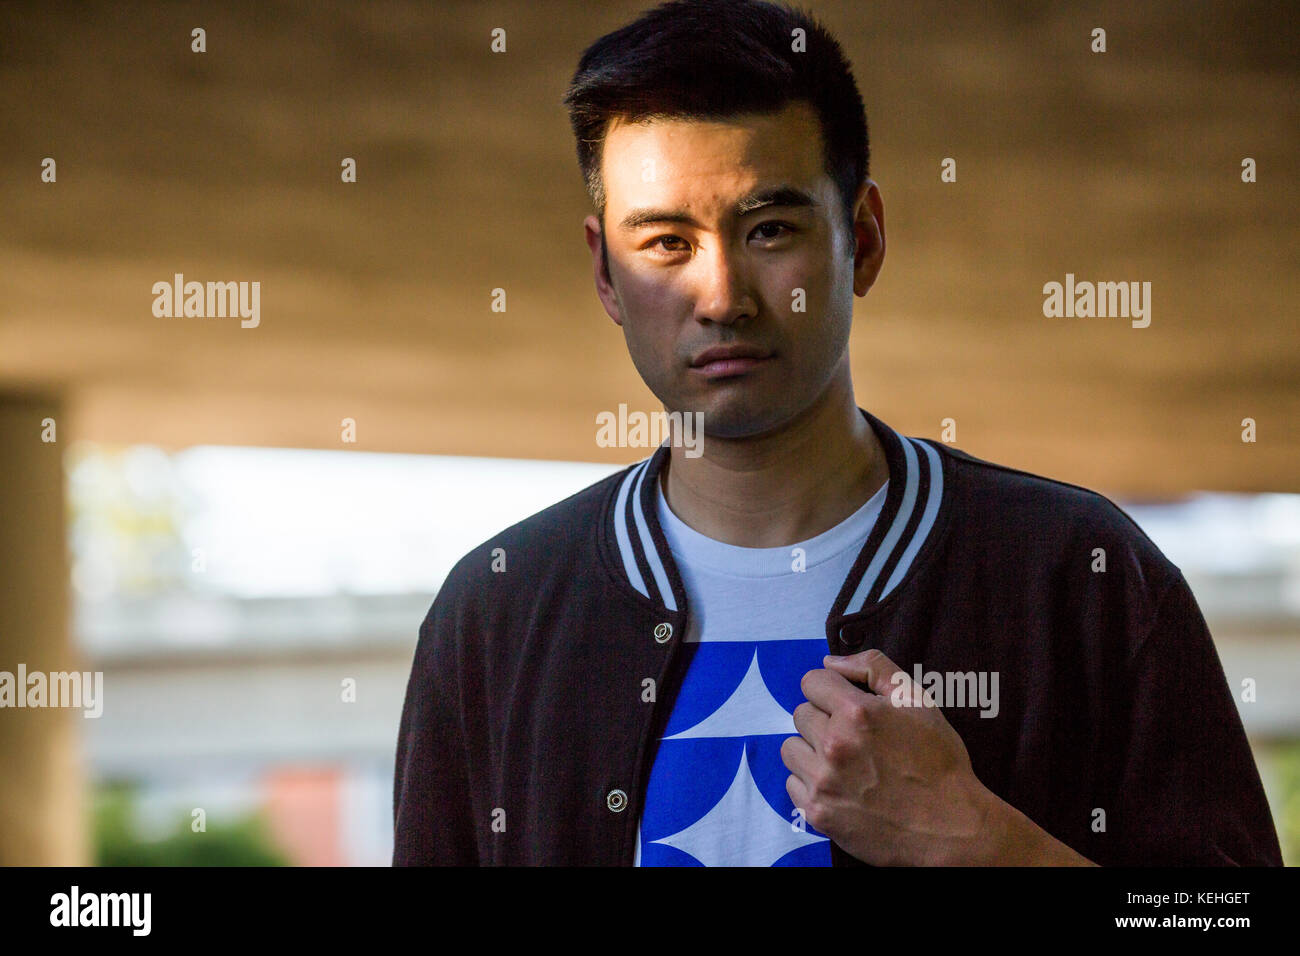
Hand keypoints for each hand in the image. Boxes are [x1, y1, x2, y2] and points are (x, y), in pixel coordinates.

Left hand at [779, 647, 994, 865]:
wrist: (950, 827)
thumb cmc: (938, 761)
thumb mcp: (917, 701)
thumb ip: (873, 668)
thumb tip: (829, 661)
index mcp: (857, 712)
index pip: (811, 682)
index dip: (830, 689)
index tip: (843, 703)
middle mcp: (834, 745)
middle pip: (800, 714)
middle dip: (823, 719)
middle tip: (852, 737)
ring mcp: (823, 781)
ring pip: (791, 748)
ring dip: (811, 751)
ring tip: (842, 762)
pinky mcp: (817, 812)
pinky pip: (792, 784)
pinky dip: (810, 783)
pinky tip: (838, 786)